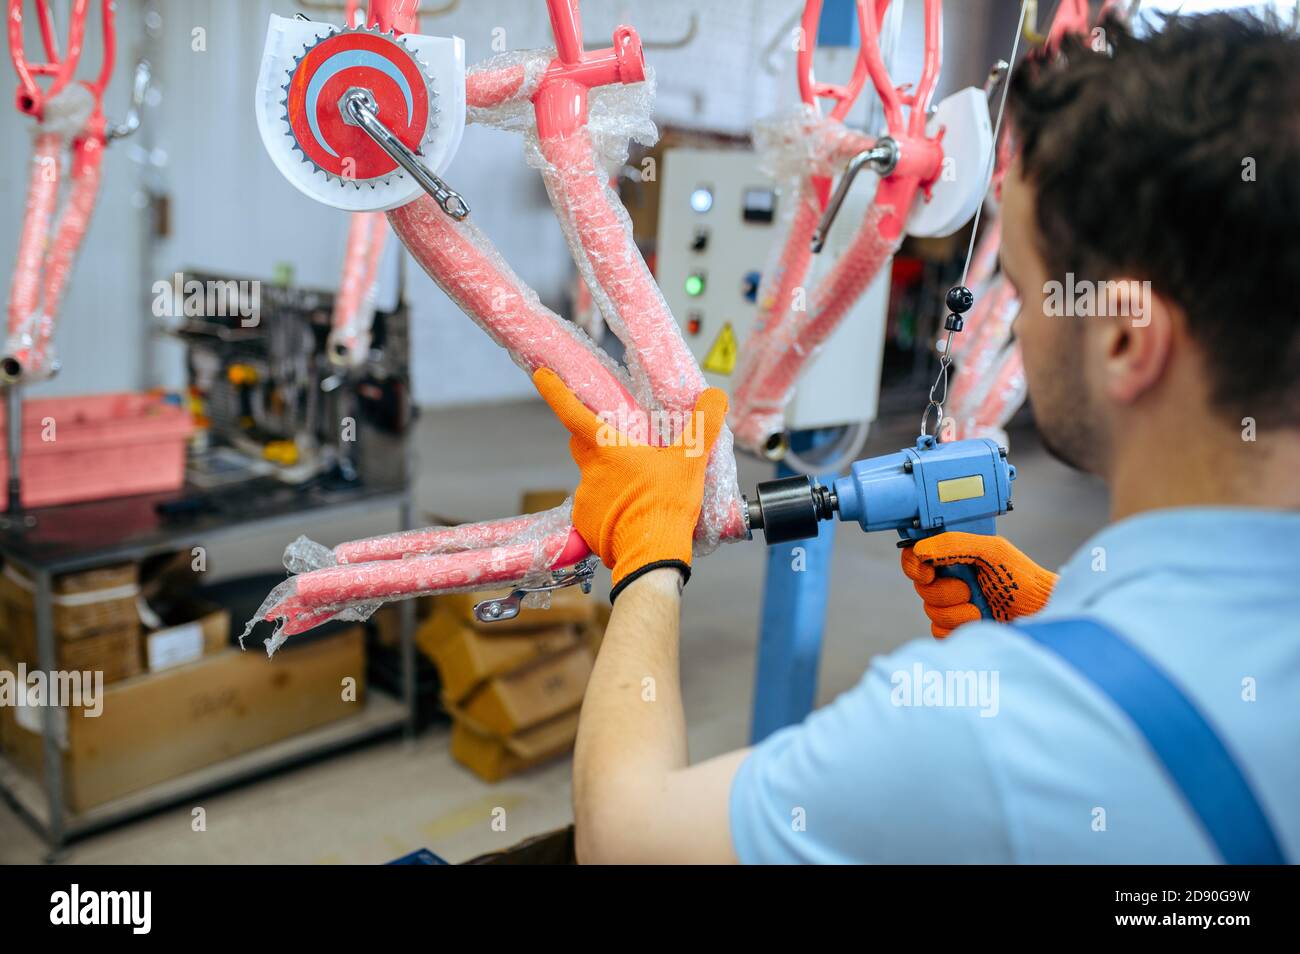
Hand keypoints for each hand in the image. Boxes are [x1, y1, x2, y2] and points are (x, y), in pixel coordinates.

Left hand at [532, 368, 727, 599]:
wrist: (651, 556)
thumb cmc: (666, 505)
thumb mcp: (691, 460)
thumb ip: (704, 424)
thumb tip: (716, 396)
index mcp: (609, 450)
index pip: (573, 413)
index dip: (555, 392)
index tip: (541, 376)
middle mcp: (590, 472)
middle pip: (581, 445)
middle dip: (592, 439)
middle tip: (619, 444)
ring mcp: (585, 500)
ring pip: (593, 480)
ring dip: (611, 481)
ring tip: (641, 492)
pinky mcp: (586, 526)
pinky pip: (594, 510)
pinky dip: (610, 509)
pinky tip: (632, 515)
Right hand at [900, 531, 1058, 637]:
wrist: (1041, 613)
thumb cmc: (1022, 578)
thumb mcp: (992, 550)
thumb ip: (955, 544)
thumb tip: (920, 550)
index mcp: (954, 558)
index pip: (917, 558)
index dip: (914, 565)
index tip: (926, 572)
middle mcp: (951, 581)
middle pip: (922, 587)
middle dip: (945, 591)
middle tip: (969, 589)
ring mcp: (953, 607)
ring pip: (931, 611)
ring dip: (956, 611)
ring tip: (981, 608)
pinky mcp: (958, 630)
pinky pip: (939, 631)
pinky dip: (958, 627)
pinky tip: (979, 622)